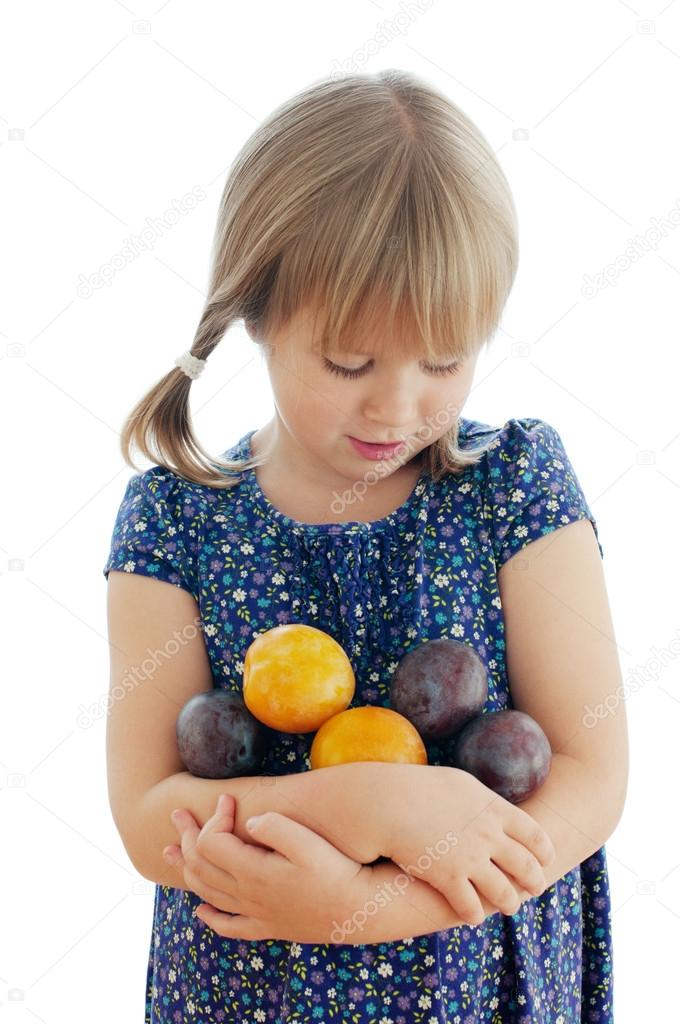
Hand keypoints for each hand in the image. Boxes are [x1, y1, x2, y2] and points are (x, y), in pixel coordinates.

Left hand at [164, 792, 368, 942]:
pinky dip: (210, 916)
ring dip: (184, 870)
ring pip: (207, 893)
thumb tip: (249, 819)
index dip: (214, 817)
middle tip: (177, 814)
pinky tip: (201, 910)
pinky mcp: (269, 927)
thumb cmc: (338, 871)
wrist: (359, 911)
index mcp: (254, 872)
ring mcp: (256, 914)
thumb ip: (276, 826)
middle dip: (185, 836)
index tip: (228, 798)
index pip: (212, 842)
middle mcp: (248, 896)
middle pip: (200, 866)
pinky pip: (229, 926)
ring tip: (170, 853)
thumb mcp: (309, 842)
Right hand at [384, 765, 556, 926]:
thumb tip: (496, 808)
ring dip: (509, 903)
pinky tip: (473, 915)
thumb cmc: (420, 787)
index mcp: (493, 809)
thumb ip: (483, 800)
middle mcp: (488, 835)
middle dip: (534, 881)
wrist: (388, 802)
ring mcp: (469, 858)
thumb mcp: (460, 784)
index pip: (533, 834)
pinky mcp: (448, 878)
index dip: (544, 850)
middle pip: (525, 866)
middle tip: (537, 888)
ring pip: (504, 893)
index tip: (547, 858)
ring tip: (509, 906)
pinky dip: (475, 914)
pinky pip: (471, 906)